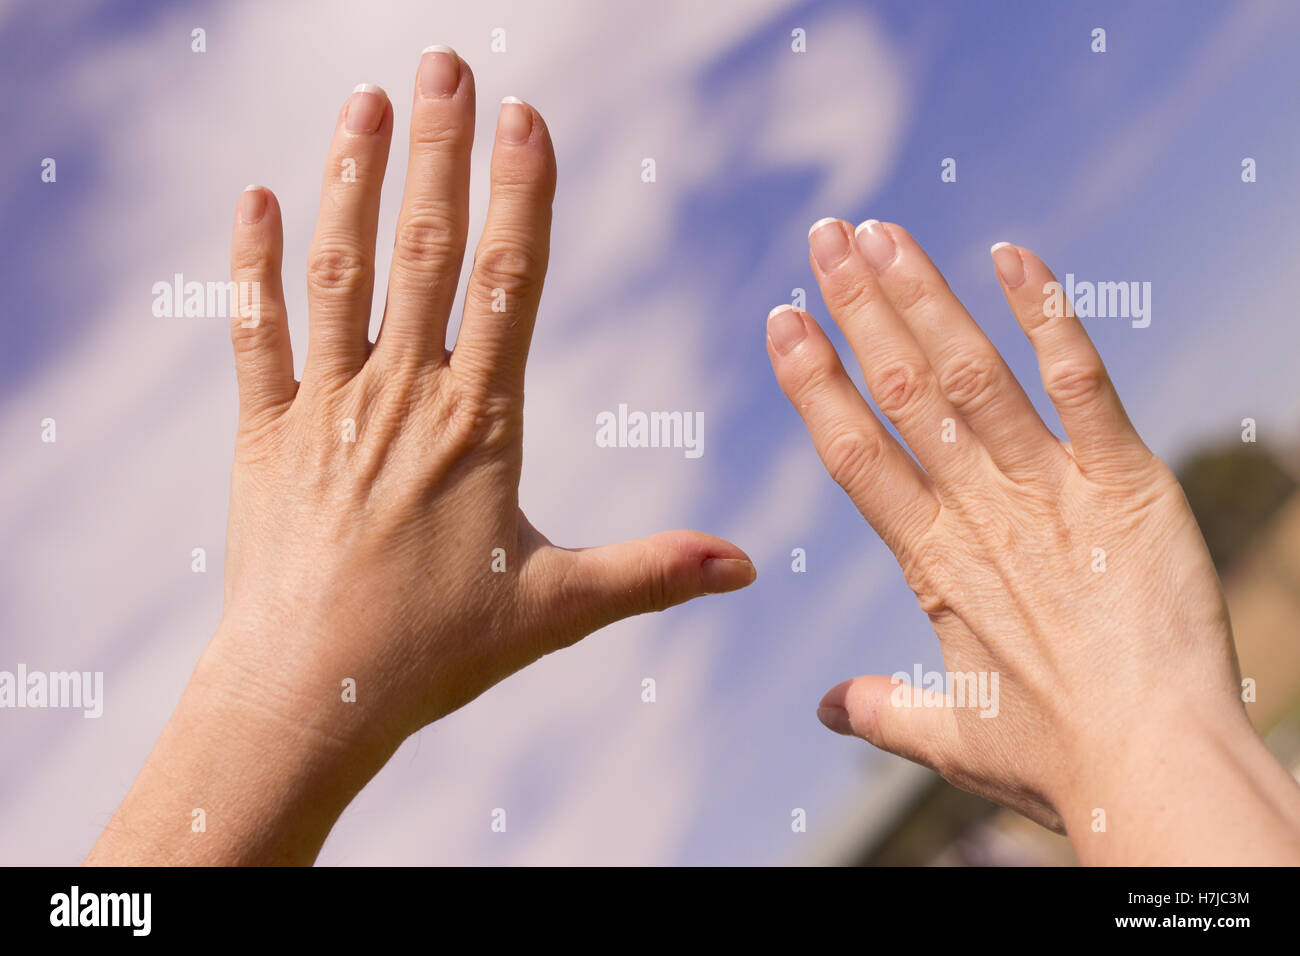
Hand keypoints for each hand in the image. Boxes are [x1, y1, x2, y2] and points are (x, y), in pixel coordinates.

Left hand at [88, 49, 753, 864]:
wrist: (310, 695)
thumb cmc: (436, 652)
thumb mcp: (558, 609)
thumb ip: (654, 573)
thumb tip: (749, 567)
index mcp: (479, 423)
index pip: (508, 282)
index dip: (520, 193)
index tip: (525, 116)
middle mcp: (402, 396)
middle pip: (423, 248)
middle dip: (438, 149)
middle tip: (445, 62)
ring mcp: (327, 407)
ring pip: (339, 272)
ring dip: (350, 177)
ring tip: (365, 99)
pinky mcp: (265, 434)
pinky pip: (256, 332)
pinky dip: (252, 263)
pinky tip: (257, 196)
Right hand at [767, 218, 1299, 862]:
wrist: (1156, 772)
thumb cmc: (1056, 761)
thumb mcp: (954, 739)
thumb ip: (884, 711)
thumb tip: (827, 706)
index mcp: (929, 563)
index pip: (853, 453)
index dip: (814, 384)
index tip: (782, 324)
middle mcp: (978, 512)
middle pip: (901, 392)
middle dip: (859, 308)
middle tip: (825, 237)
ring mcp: (1050, 490)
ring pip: (970, 374)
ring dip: (924, 297)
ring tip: (882, 233)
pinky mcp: (1124, 482)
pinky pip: (1082, 383)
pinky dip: (1047, 315)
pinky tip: (1013, 255)